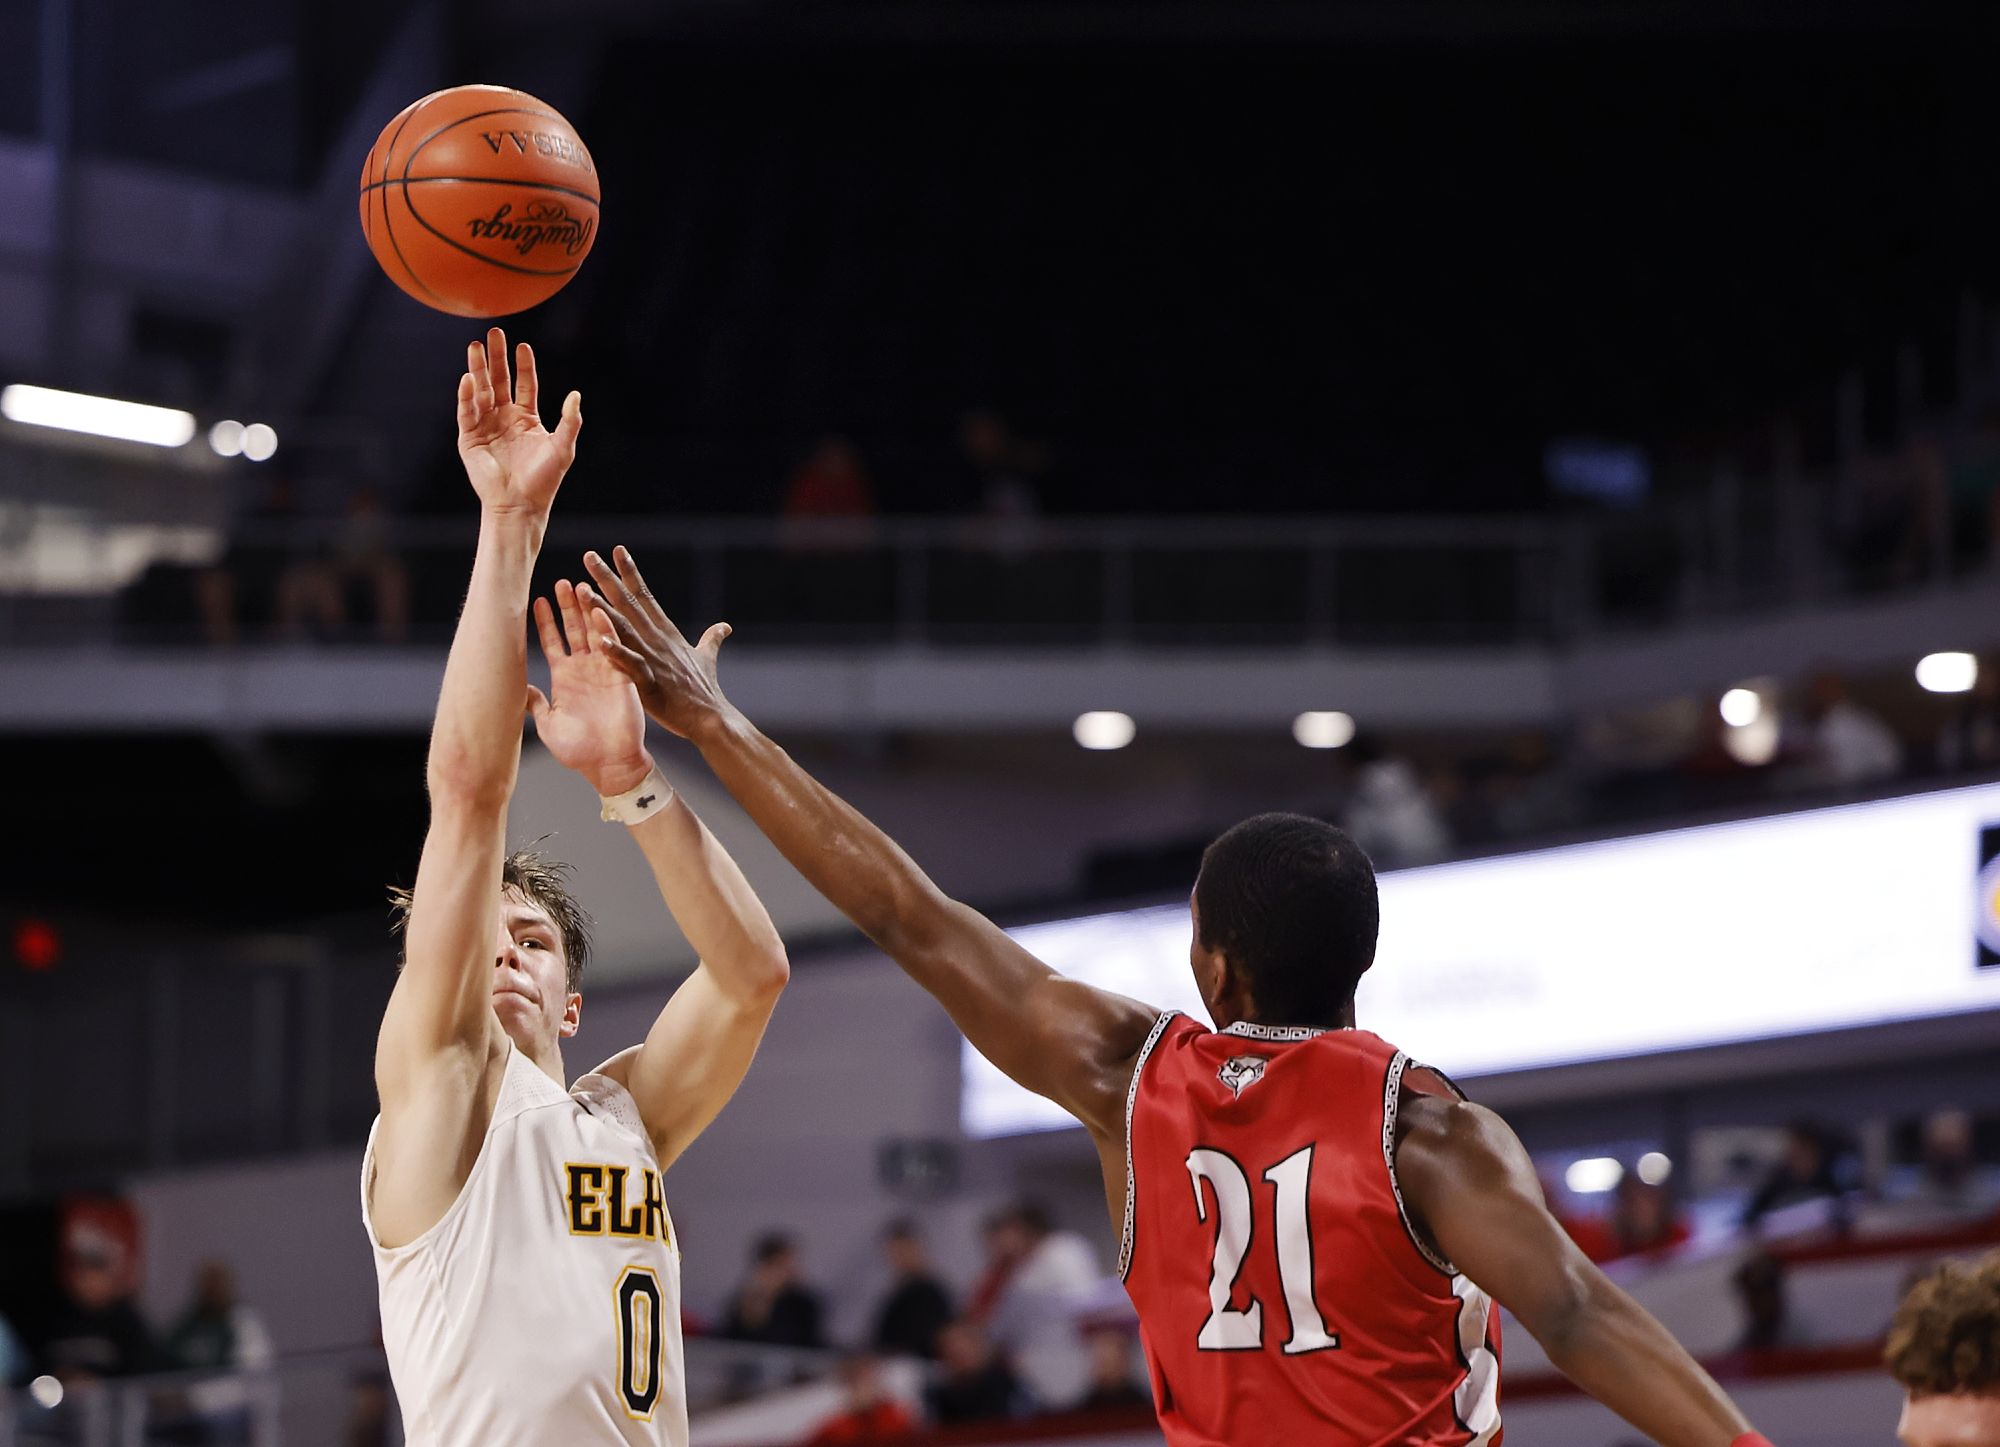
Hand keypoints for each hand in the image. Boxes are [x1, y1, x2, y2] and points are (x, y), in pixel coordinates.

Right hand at [456, 327, 581, 519]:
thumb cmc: (544, 480)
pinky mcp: (469, 438)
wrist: (521, 505)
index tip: (522, 345)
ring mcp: (486, 426)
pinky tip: (468, 378)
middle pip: (499, 381)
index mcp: (526, 418)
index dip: (524, 365)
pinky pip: (467, 412)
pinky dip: (467, 396)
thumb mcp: (563, 448)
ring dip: (477, 369)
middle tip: (494, 333)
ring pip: (480, 391)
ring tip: (475, 346)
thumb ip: (570, 422)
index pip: (525, 384)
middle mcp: (504, 418)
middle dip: (496, 358)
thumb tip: (576, 395)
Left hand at [526, 579, 653, 795]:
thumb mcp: (547, 724)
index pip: (552, 642)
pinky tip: (602, 612)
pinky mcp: (622, 677)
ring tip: (581, 587)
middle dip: (567, 606)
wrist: (609, 765)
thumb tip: (514, 688)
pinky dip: (609, 632)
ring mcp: (604, 672)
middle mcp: (584, 670)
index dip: (544, 622)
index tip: (536, 601)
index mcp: (564, 679)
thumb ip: (534, 703)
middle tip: (562, 582)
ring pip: (594, 634)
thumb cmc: (578, 751)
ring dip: (588, 611)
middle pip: (574, 630)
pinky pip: (615, 650)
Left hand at [580, 546, 733, 739]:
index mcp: (666, 632)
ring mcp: (652, 659)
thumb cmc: (705, 691)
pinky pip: (629, 664)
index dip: (630, 573)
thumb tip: (724, 626)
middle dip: (608, 578)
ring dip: (602, 609)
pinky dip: (615, 652)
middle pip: (628, 603)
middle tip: (588, 555)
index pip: (644, 596)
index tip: (618, 550)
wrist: (710, 718)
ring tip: (583, 589)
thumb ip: (712, 639)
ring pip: (623, 628)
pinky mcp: (649, 682)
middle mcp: (657, 640)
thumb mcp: (707, 658)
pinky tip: (599, 640)